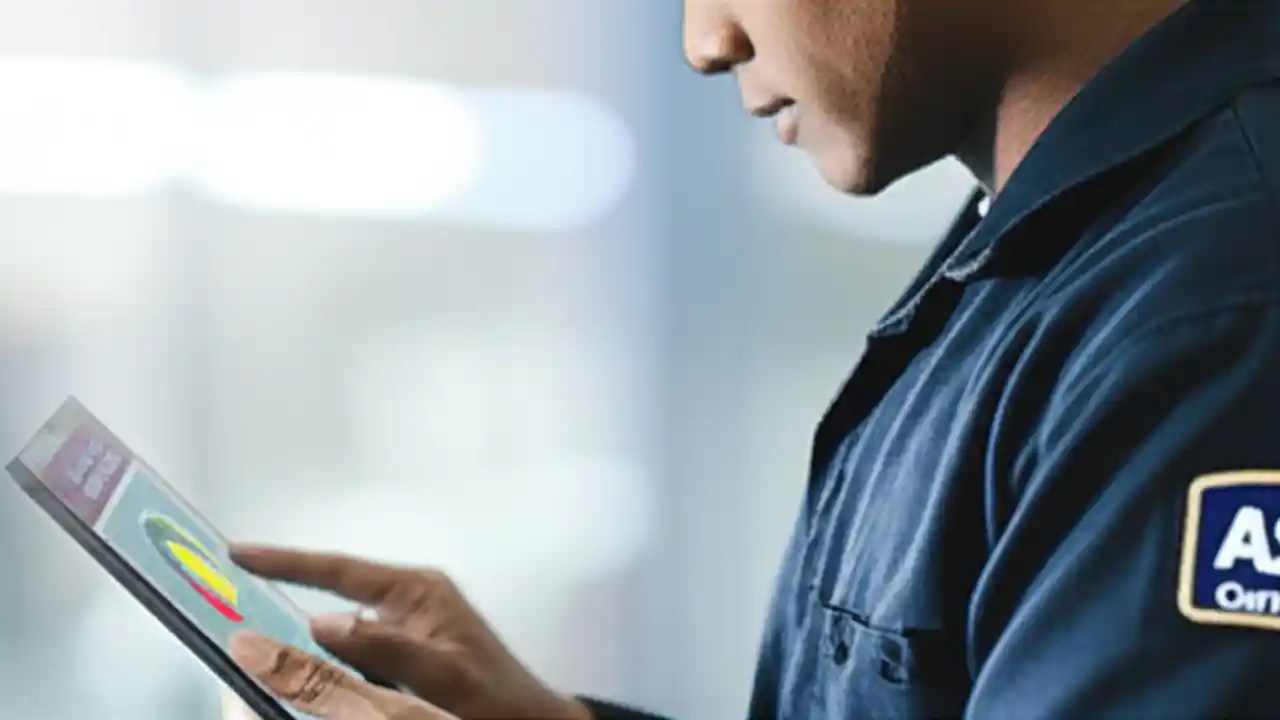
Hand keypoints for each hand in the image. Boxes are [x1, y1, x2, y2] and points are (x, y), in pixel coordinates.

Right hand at [231, 545, 591, 719]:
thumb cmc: (500, 701)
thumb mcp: (443, 677)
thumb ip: (386, 650)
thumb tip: (323, 624)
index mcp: (418, 591)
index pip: (338, 570)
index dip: (285, 561)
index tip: (236, 552)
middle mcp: (407, 605)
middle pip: (327, 602)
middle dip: (279, 610)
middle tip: (228, 612)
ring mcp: (404, 634)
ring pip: (334, 641)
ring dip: (301, 653)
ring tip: (257, 658)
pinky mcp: (401, 664)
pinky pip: (349, 666)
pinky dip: (325, 676)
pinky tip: (303, 686)